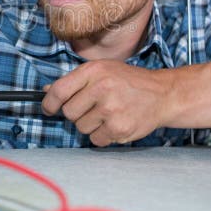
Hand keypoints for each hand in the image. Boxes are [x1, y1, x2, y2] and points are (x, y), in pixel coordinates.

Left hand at [41, 60, 172, 145]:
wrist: (163, 94)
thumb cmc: (129, 82)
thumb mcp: (103, 70)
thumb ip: (76, 81)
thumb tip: (47, 92)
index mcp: (94, 71)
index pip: (59, 91)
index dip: (49, 103)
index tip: (49, 109)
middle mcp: (101, 88)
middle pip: (69, 113)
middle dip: (76, 114)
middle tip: (92, 108)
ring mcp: (111, 109)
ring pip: (81, 128)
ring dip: (90, 125)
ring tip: (108, 114)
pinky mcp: (119, 128)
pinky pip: (95, 140)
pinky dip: (102, 136)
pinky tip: (115, 123)